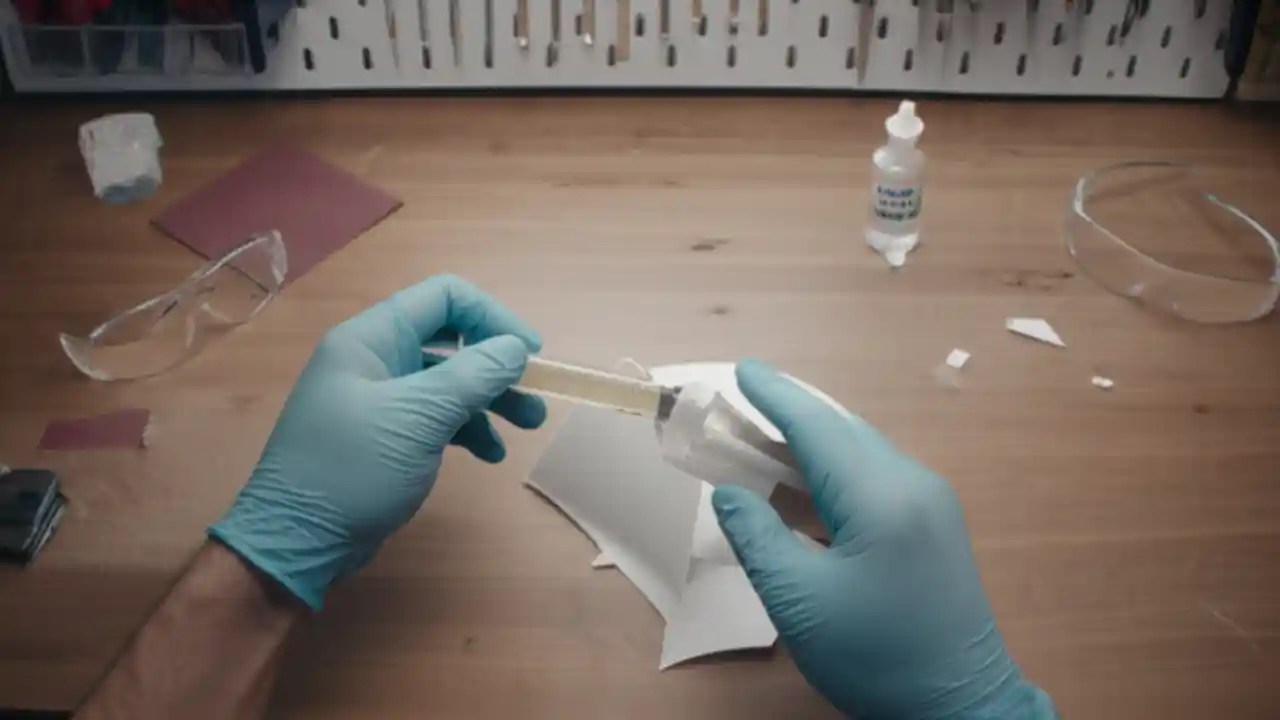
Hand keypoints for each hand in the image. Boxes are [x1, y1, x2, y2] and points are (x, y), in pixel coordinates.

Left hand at [210, 276, 545, 609]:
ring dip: (491, 399)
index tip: (530, 352)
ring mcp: (377, 399)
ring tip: (527, 426)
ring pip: (448, 382)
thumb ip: (472, 376)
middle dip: (497, 365)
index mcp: (371, 338)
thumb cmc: (352, 468)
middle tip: (537, 396)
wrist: (296, 542)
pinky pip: (435, 417)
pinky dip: (467, 429)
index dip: (493, 316)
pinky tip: (490, 454)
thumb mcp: (418, 418)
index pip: (444, 297)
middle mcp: (374, 359)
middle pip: (451, 340)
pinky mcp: (383, 436)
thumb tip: (516, 347)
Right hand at [713, 360, 1055, 719]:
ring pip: (861, 453)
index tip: (743, 369)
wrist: (961, 706)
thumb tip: (730, 493)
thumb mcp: (799, 602)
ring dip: (811, 444)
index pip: (818, 429)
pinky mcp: (936, 526)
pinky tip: (807, 484)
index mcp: (882, 497)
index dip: (776, 398)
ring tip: (762, 441)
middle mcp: (914, 485)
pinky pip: (877, 476)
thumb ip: (758, 537)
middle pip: (842, 432)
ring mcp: (932, 504)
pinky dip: (834, 470)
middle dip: (790, 416)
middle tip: (741, 405)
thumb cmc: (876, 656)